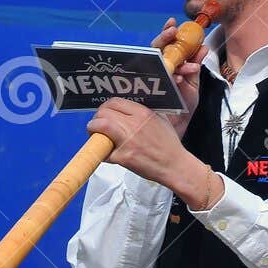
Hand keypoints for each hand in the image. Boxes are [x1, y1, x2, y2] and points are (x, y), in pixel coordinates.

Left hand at [89, 99, 204, 195]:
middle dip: (97, 118)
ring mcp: (128, 140)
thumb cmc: (168, 145)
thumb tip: (125, 111)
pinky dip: (102, 153)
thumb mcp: (159, 120)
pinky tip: (107, 154)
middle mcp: (134, 123)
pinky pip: (105, 151)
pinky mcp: (124, 157)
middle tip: (97, 126)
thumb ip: (142, 113)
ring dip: (93, 130)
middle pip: (104, 112)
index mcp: (143, 113)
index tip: (105, 114)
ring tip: (96, 136)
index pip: (114, 102)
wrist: (174, 165)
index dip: (106, 107)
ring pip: (100, 126)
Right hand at [152, 17, 205, 137]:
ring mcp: (149, 81)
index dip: (168, 33)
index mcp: (168, 67)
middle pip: (156, 49)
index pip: (166, 46)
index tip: (174, 22)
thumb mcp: (193, 85)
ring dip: (165, 55)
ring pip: (151, 61)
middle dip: (164, 38)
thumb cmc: (182, 108)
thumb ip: (196, 66)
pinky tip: (178, 79)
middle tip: (173, 30)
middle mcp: (156, 71)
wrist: (177, 131)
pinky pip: (153, 81)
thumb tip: (204, 47)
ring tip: (180, 55)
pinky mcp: (145, 94)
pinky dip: (168, 78)